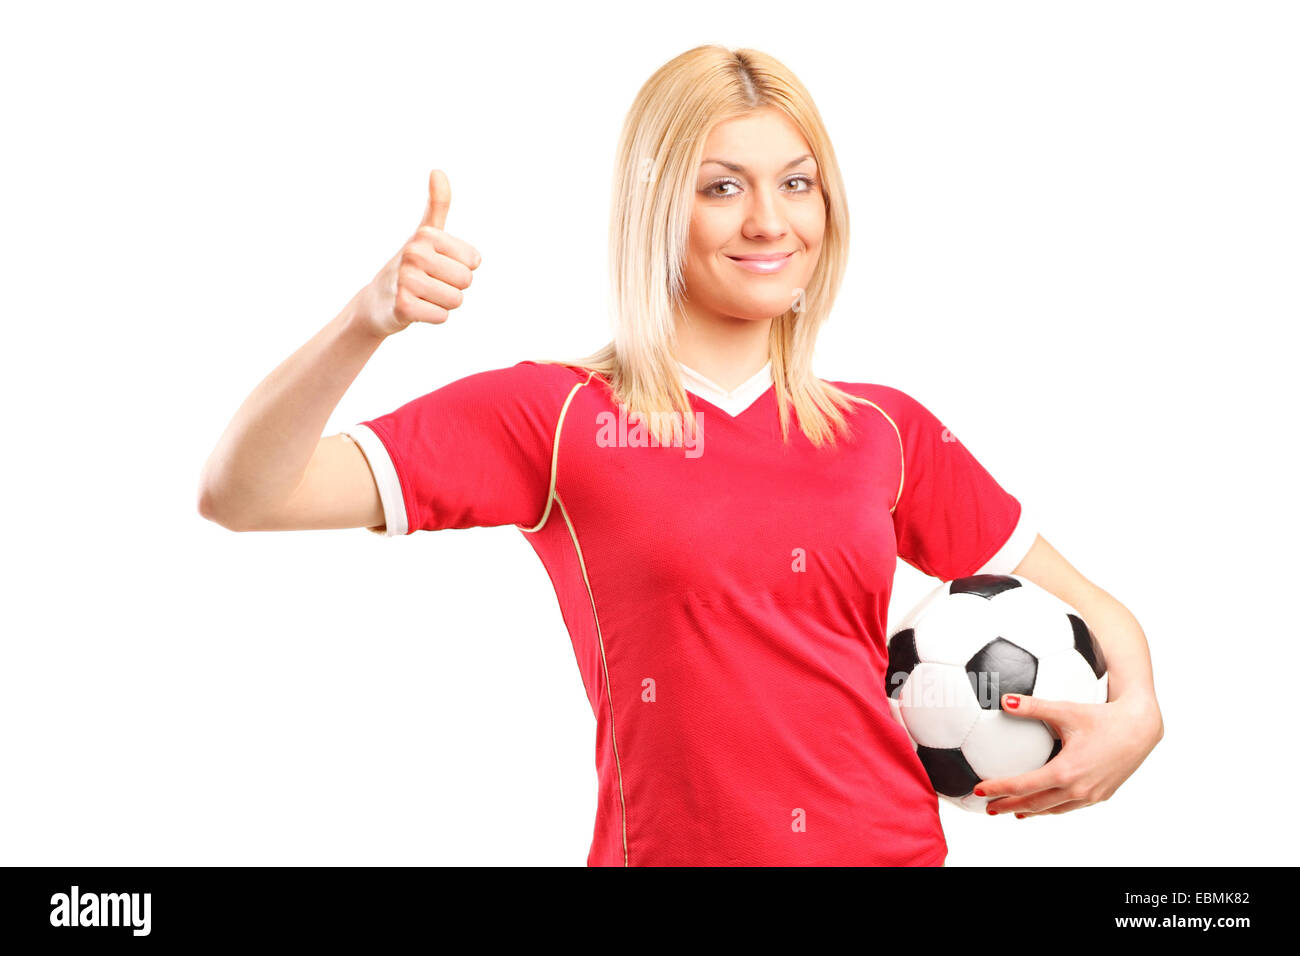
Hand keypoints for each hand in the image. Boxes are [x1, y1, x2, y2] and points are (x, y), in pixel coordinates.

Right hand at [355, 169, 482, 337]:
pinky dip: (433, 316)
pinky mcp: (403, 306)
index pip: (474, 261)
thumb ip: (437, 205)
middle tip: (430, 284)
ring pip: (456, 300)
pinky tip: (417, 309)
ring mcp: (406, 280)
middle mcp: (414, 253)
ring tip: (423, 295)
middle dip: (452, 287)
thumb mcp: (424, 234)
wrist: (378, 301)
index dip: (460, 268)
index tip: (438, 267)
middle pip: (466, 281)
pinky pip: (442, 316)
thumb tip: (438, 170)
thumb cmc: (410, 266)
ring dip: (443, 303)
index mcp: (426, 236)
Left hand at [975, 692, 1162, 817]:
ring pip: (1054, 809)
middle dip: (1009, 806)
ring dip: (1030, 811)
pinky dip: (1052, 808)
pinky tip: (1044, 804)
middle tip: (988, 806)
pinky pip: (1070, 806)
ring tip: (1011, 810)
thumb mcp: (1065, 709)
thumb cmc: (1103, 716)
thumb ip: (1032, 706)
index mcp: (1065, 771)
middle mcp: (1078, 788)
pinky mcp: (1102, 795)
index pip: (1023, 786)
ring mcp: (1091, 795)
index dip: (999, 788)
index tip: (979, 790)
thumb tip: (1004, 699)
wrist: (1141, 727)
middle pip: (1035, 804)